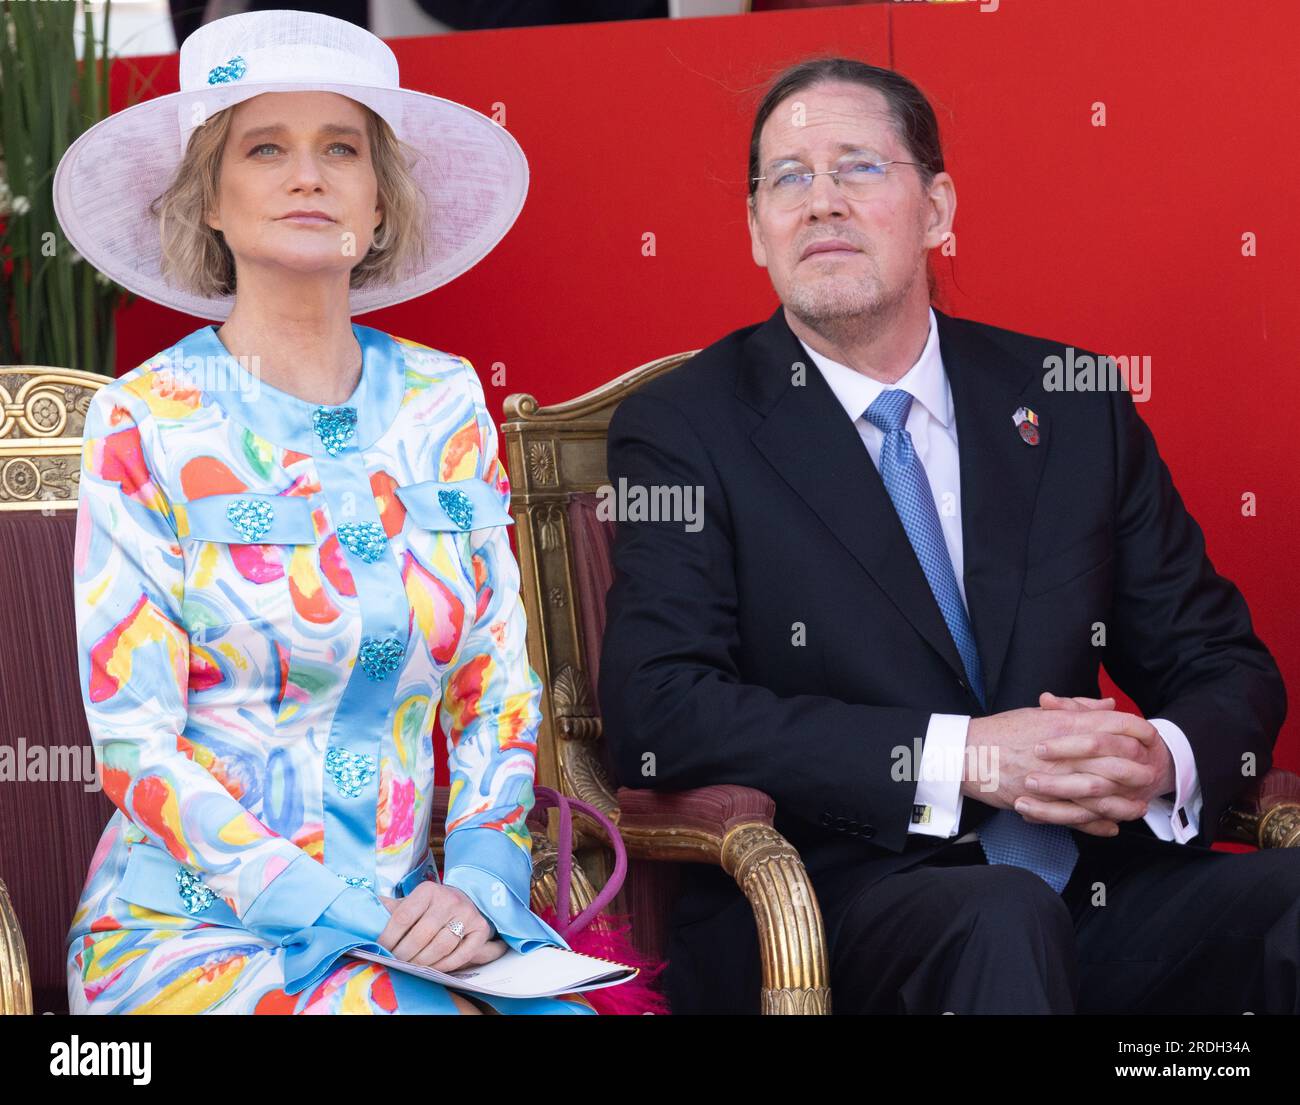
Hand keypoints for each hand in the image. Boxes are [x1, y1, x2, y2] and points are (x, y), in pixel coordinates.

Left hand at [376, 882, 507, 971]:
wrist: (466, 899)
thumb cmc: (431, 906)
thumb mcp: (412, 901)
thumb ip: (391, 908)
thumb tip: (365, 911)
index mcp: (428, 890)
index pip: (403, 916)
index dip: (389, 937)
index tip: (381, 949)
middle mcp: (449, 898)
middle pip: (422, 935)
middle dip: (404, 954)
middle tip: (396, 963)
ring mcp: (467, 913)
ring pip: (441, 946)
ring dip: (423, 962)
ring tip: (412, 967)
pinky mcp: (481, 929)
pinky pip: (462, 953)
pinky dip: (446, 965)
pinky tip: (433, 968)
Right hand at [963, 697, 1167, 835]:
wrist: (968, 754)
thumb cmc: (1002, 732)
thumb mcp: (1040, 713)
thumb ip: (1078, 708)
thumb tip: (1109, 706)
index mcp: (1065, 724)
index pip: (1116, 725)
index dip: (1140, 732)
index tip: (1150, 739)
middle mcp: (1065, 752)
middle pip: (1117, 761)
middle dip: (1139, 770)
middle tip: (1151, 776)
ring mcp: (1056, 779)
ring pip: (1103, 794)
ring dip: (1125, 802)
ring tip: (1138, 807)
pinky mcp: (1044, 802)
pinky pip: (1079, 817)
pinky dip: (1098, 824)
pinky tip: (1112, 826)